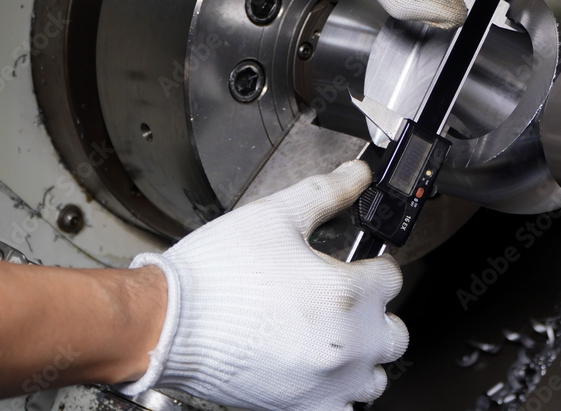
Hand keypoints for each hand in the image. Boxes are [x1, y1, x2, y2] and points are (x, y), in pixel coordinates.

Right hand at [120, 161, 407, 410]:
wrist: (166, 323)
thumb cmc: (215, 274)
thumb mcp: (276, 215)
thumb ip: (327, 193)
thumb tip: (358, 174)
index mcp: (344, 294)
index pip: (392, 278)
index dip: (374, 264)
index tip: (360, 265)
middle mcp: (345, 344)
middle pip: (394, 331)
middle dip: (376, 312)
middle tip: (347, 300)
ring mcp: (326, 382)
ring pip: (375, 377)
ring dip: (365, 356)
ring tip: (336, 336)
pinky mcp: (303, 408)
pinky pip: (345, 409)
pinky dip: (340, 393)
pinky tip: (321, 372)